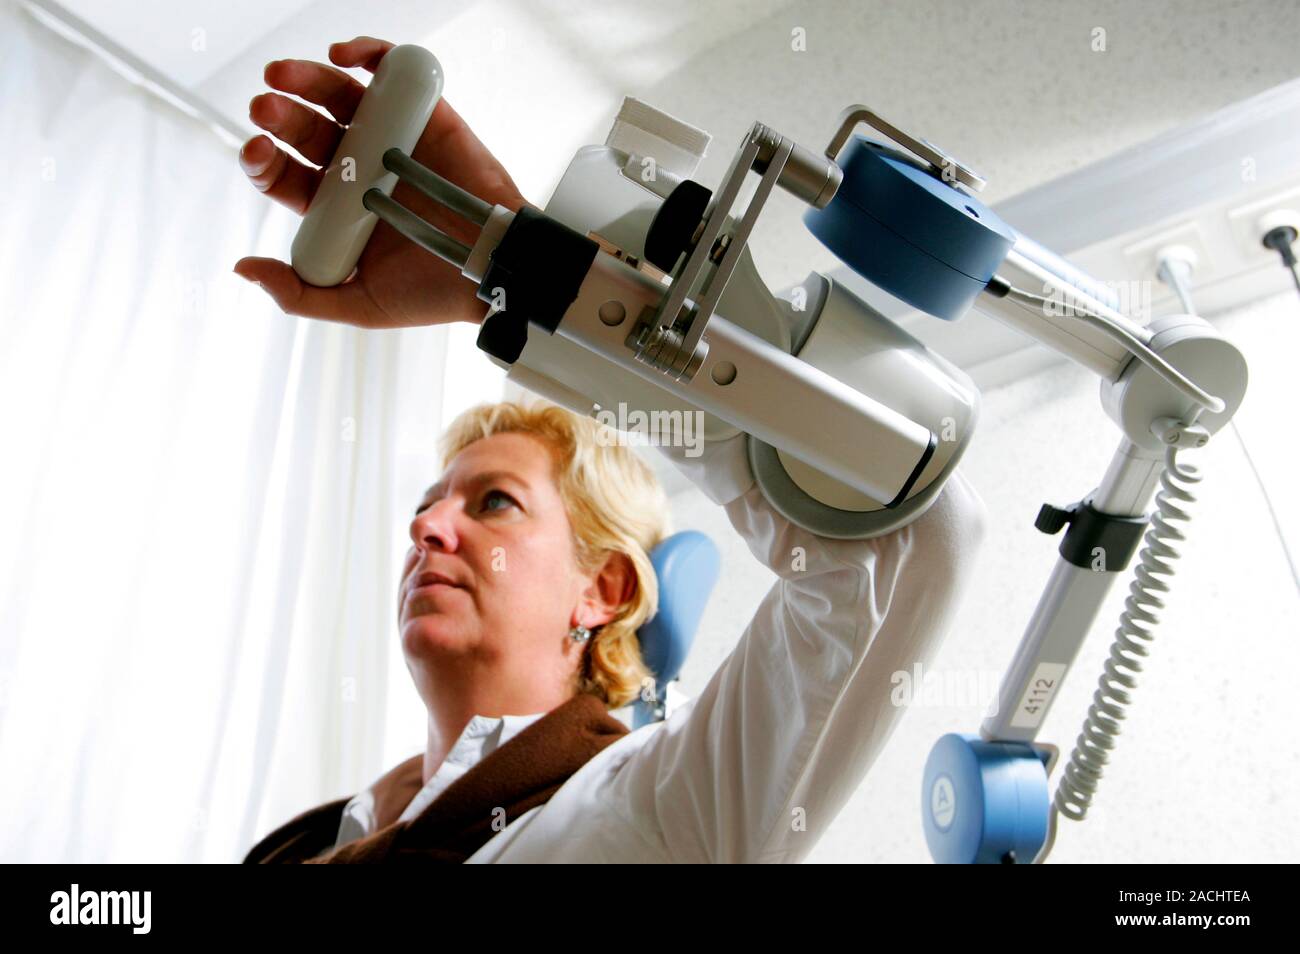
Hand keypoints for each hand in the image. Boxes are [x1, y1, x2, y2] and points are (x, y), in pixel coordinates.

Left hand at [233, 36, 527, 327]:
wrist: (493, 270)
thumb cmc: (431, 293)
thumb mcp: (360, 304)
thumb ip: (301, 294)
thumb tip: (244, 268)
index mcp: (336, 207)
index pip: (288, 175)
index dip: (265, 161)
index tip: (259, 153)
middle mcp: (357, 167)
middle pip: (306, 130)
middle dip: (280, 116)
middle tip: (265, 109)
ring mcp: (389, 137)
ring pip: (338, 95)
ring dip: (306, 79)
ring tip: (283, 76)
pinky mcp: (425, 115)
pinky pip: (390, 73)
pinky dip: (366, 53)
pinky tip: (342, 57)